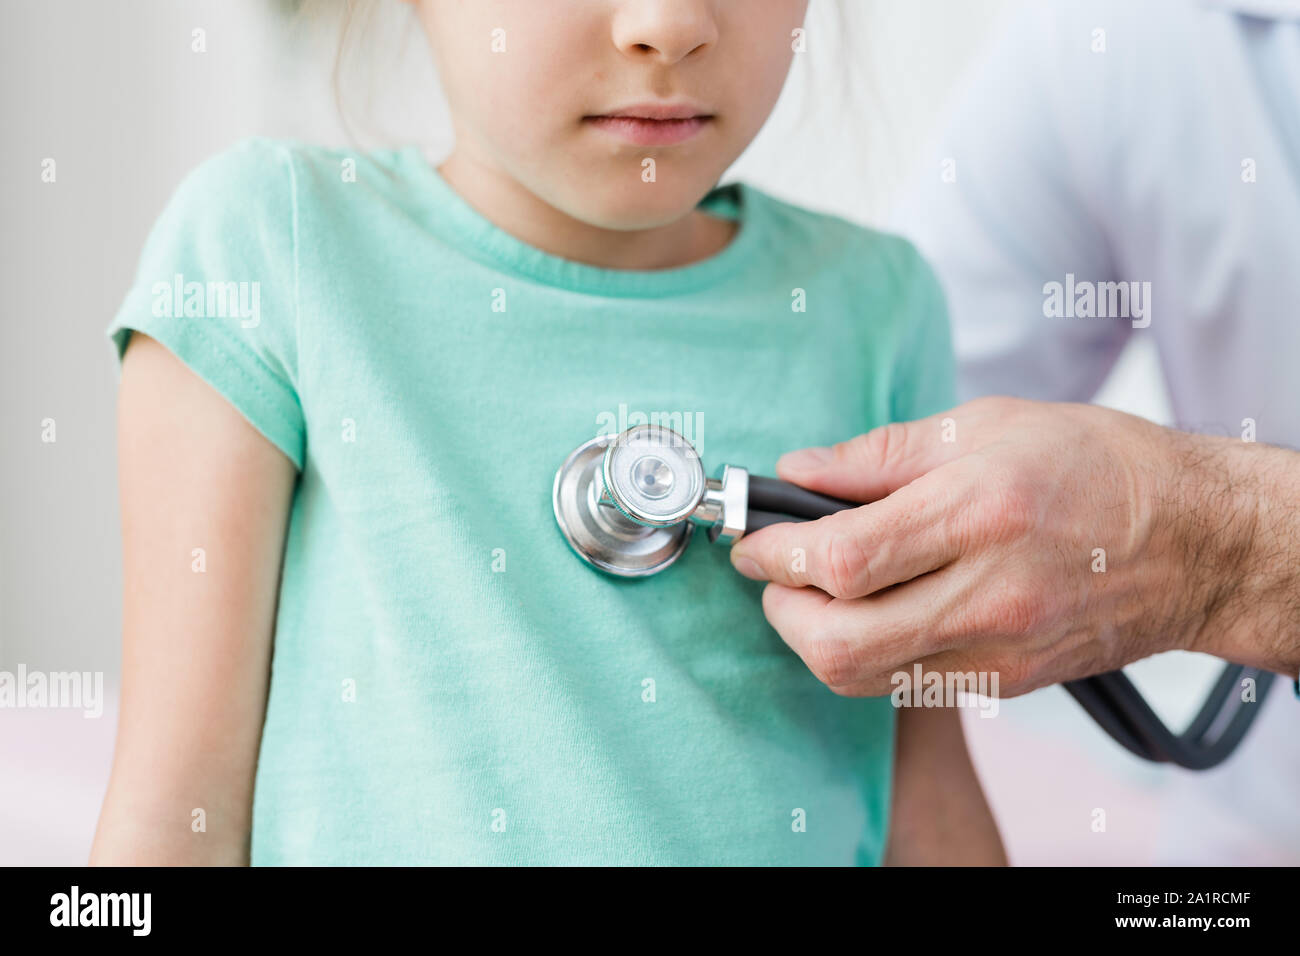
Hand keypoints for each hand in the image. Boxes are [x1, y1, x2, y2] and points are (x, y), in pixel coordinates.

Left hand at [730, 397, 1297, 695]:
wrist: (1194, 541)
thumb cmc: (1096, 466)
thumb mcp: (986, 424)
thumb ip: (880, 454)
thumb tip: (799, 471)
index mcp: (979, 513)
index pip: (843, 558)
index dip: (775, 554)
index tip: (752, 540)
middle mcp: (987, 593)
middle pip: (837, 642)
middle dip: (779, 610)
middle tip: (772, 574)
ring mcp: (998, 649)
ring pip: (861, 677)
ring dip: (813, 638)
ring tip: (813, 590)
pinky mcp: (1004, 681)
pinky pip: (903, 684)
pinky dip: (863, 653)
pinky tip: (869, 610)